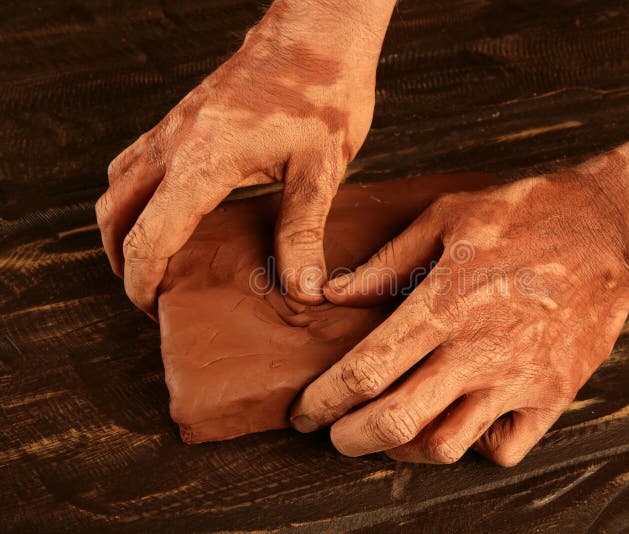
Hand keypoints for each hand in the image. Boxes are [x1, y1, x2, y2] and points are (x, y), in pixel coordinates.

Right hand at [96, 0, 392, 314]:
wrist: (317, 34)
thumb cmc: (322, 93)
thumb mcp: (320, 171)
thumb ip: (303, 232)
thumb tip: (305, 288)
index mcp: (202, 163)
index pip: (149, 236)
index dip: (142, 279)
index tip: (149, 305)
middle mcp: (175, 143)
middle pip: (115, 210)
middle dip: (121, 257)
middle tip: (148, 289)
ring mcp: (174, 126)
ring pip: (117, 181)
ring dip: (122, 223)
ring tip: (150, 255)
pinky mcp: (184, 117)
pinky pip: (138, 158)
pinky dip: (137, 192)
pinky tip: (170, 207)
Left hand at [290, 153, 628, 465]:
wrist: (610, 226)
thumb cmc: (525, 214)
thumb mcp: (447, 218)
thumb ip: (385, 263)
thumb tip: (331, 293)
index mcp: (444, 304)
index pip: (366, 370)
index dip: (323, 400)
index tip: (305, 412)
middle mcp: (479, 351)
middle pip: (396, 423)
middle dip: (350, 439)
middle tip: (334, 435)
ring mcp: (519, 378)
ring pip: (446, 446)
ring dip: (404, 450)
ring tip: (390, 433)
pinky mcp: (554, 394)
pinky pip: (505, 448)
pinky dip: (473, 449)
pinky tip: (461, 423)